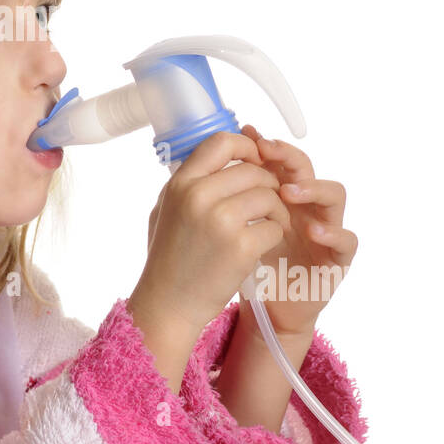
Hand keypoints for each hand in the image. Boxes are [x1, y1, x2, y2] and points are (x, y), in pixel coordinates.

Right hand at [137, 131, 291, 337]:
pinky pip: (274, 226)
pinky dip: (275, 235)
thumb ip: (189, 181)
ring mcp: (221, 221)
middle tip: (268, 201)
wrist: (169, 302)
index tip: (256, 158)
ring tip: (267, 224)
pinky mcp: (241, 247)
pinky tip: (262, 245)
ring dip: (276, 210)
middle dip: (268, 184)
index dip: (246, 146)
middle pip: (252, 170)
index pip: (221, 141)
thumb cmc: (168, 256)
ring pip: (269, 196)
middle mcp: (199, 196)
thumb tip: (218, 157)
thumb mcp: (167, 208)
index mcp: (181, 183)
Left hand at [237, 124, 357, 336]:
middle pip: (307, 169)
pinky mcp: (338, 258)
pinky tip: (313, 230)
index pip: (281, 159)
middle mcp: (307, 206)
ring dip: (313, 188)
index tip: (250, 135)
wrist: (265, 309)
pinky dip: (333, 232)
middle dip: (288, 156)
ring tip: (288, 192)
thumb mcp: (236, 227)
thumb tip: (212, 157)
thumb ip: (231, 197)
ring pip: (334, 195)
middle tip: (267, 151)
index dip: (269, 145)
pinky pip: (347, 239)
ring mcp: (326, 229)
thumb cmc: (249, 264)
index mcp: (282, 195)